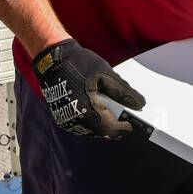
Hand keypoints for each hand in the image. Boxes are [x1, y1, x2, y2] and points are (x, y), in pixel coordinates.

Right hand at [31, 39, 145, 139]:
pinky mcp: (63, 120)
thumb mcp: (106, 74)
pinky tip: (98, 110)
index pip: (114, 129)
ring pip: (93, 132)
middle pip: (104, 133)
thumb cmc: (79, 64)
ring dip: (104, 125)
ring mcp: (69, 122)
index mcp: (90, 109)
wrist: (52, 60)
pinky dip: (93, 122)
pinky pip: (83, 127)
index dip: (126, 128)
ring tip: (112, 111)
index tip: (135, 124)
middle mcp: (77, 120)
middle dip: (116, 126)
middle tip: (125, 116)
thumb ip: (124, 91)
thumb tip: (139, 104)